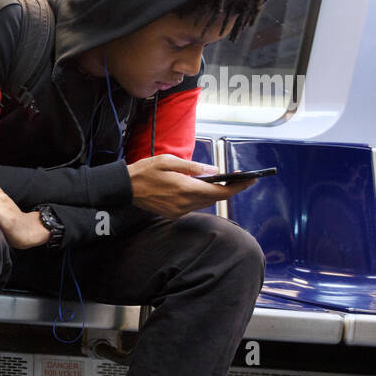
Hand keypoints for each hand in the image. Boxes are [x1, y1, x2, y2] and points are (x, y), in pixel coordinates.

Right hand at [127, 154, 254, 217]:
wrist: (125, 188)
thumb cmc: (145, 171)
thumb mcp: (169, 161)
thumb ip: (194, 167)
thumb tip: (214, 171)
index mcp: (185, 189)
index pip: (220, 192)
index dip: (237, 187)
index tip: (250, 180)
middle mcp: (184, 203)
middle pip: (215, 199)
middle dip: (229, 189)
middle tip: (239, 178)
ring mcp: (178, 211)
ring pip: (205, 204)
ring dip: (215, 194)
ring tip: (223, 182)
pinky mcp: (173, 214)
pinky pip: (193, 206)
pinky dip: (201, 198)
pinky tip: (201, 189)